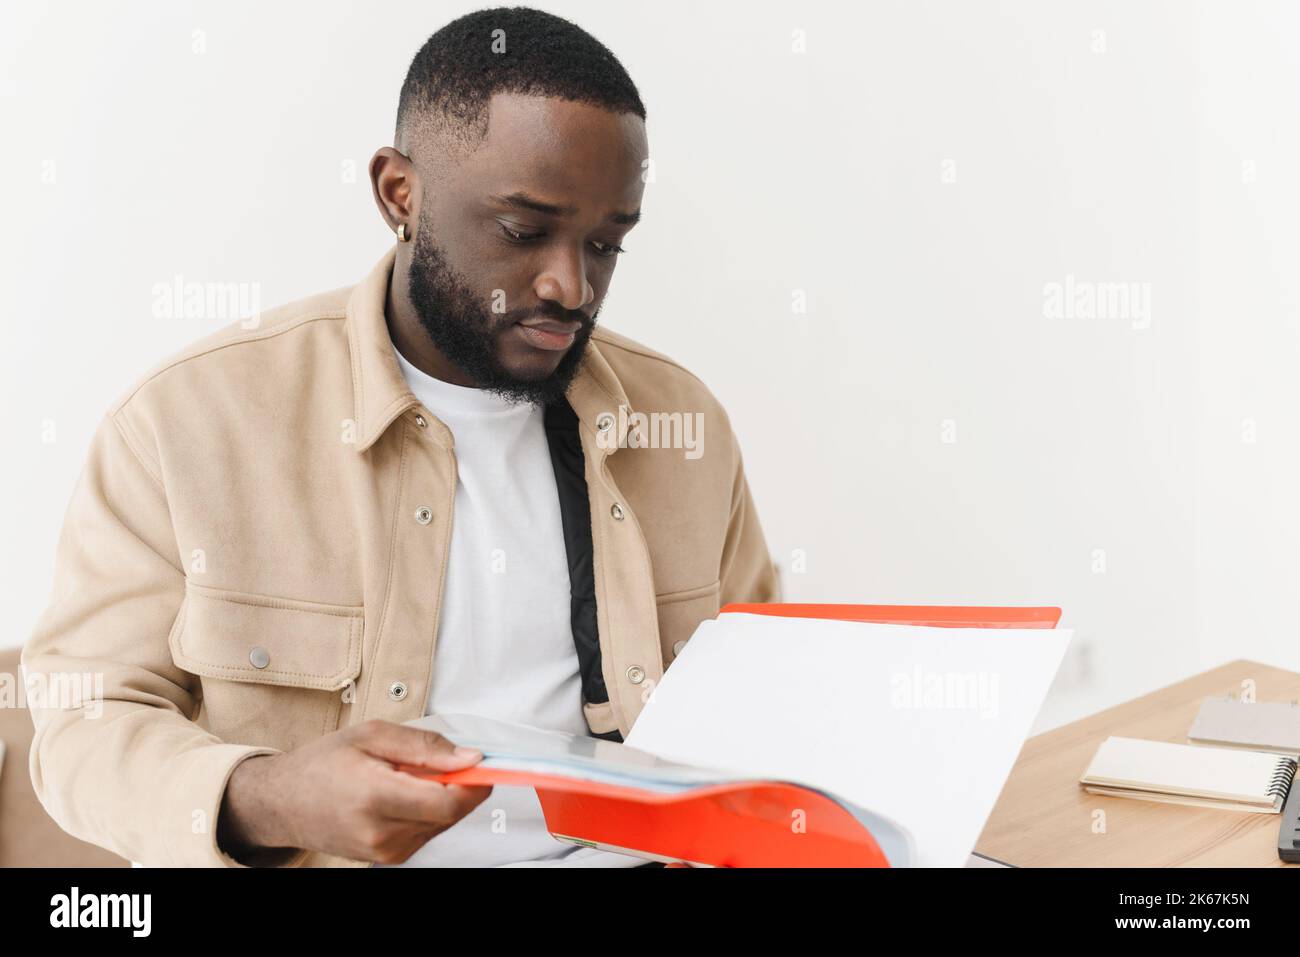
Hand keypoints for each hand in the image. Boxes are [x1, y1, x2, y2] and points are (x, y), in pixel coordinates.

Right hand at [218, 719, 491, 863]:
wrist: (282, 802)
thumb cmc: (322, 764)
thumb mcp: (372, 735)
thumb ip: (425, 746)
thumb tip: (470, 757)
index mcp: (375, 797)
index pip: (447, 803)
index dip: (474, 784)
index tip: (485, 764)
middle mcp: (381, 834)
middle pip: (448, 815)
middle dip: (458, 786)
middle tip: (442, 761)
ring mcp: (383, 852)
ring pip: (441, 825)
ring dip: (441, 798)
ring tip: (409, 776)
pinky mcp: (385, 858)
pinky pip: (426, 833)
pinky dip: (426, 811)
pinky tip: (403, 794)